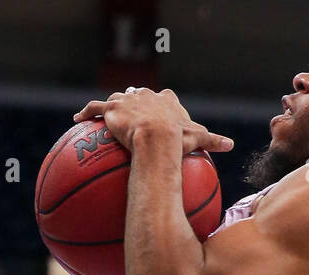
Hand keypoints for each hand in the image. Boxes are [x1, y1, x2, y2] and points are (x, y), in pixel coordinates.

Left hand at [73, 87, 232, 154]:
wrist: (156, 138)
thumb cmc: (177, 140)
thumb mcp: (197, 139)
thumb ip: (213, 141)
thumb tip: (232, 145)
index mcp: (166, 100)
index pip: (163, 97)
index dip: (160, 104)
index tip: (158, 111)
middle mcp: (146, 95)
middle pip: (139, 94)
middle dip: (136, 100)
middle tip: (131, 112)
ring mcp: (127, 100)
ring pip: (117, 98)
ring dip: (112, 105)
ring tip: (105, 114)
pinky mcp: (111, 108)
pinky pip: (94, 108)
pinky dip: (86, 112)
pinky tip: (76, 119)